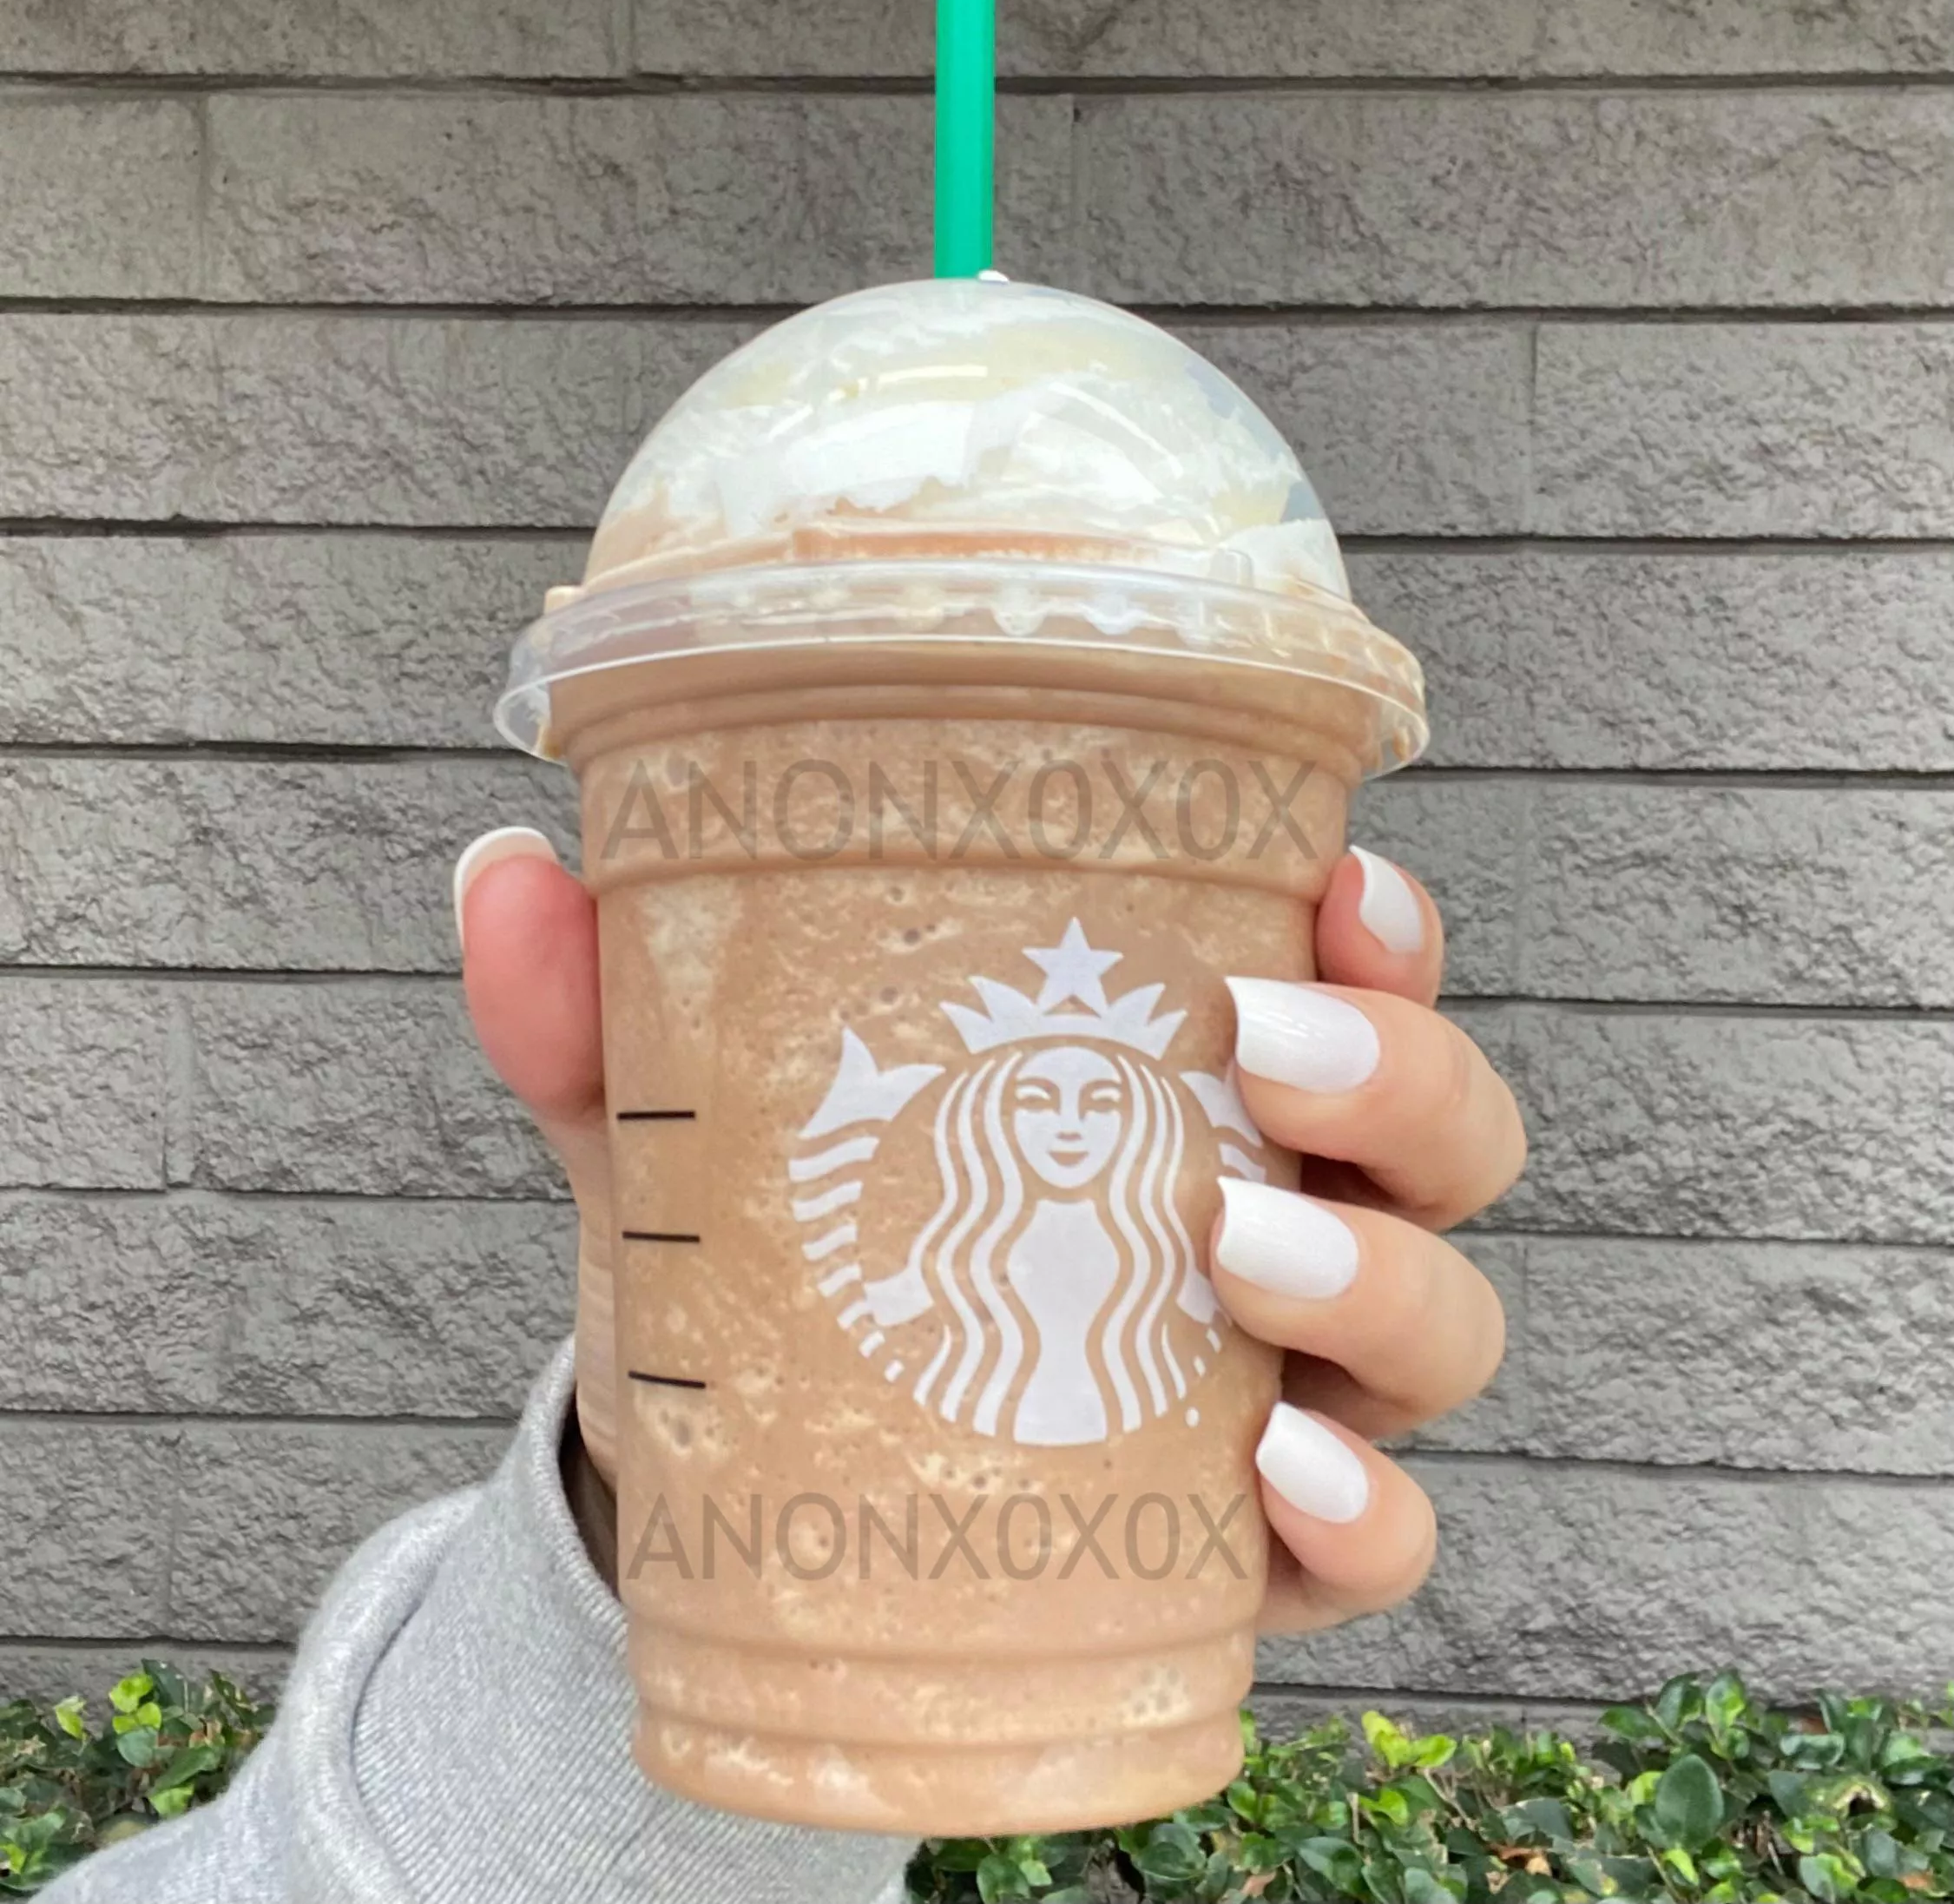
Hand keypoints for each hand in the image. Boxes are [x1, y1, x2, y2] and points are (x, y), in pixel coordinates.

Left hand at [454, 833, 1521, 1634]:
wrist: (752, 1483)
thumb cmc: (794, 1251)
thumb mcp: (698, 1125)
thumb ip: (604, 1014)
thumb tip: (503, 872)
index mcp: (1190, 1078)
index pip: (1351, 977)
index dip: (1387, 929)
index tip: (1339, 878)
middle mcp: (1286, 1211)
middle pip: (1447, 1138)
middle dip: (1400, 1080)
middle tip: (1261, 1048)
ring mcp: (1292, 1384)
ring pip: (1446, 1323)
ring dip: (1379, 1280)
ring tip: (1235, 1252)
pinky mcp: (1257, 1546)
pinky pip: (1381, 1539)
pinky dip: (1361, 1515)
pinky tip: (1272, 1482)